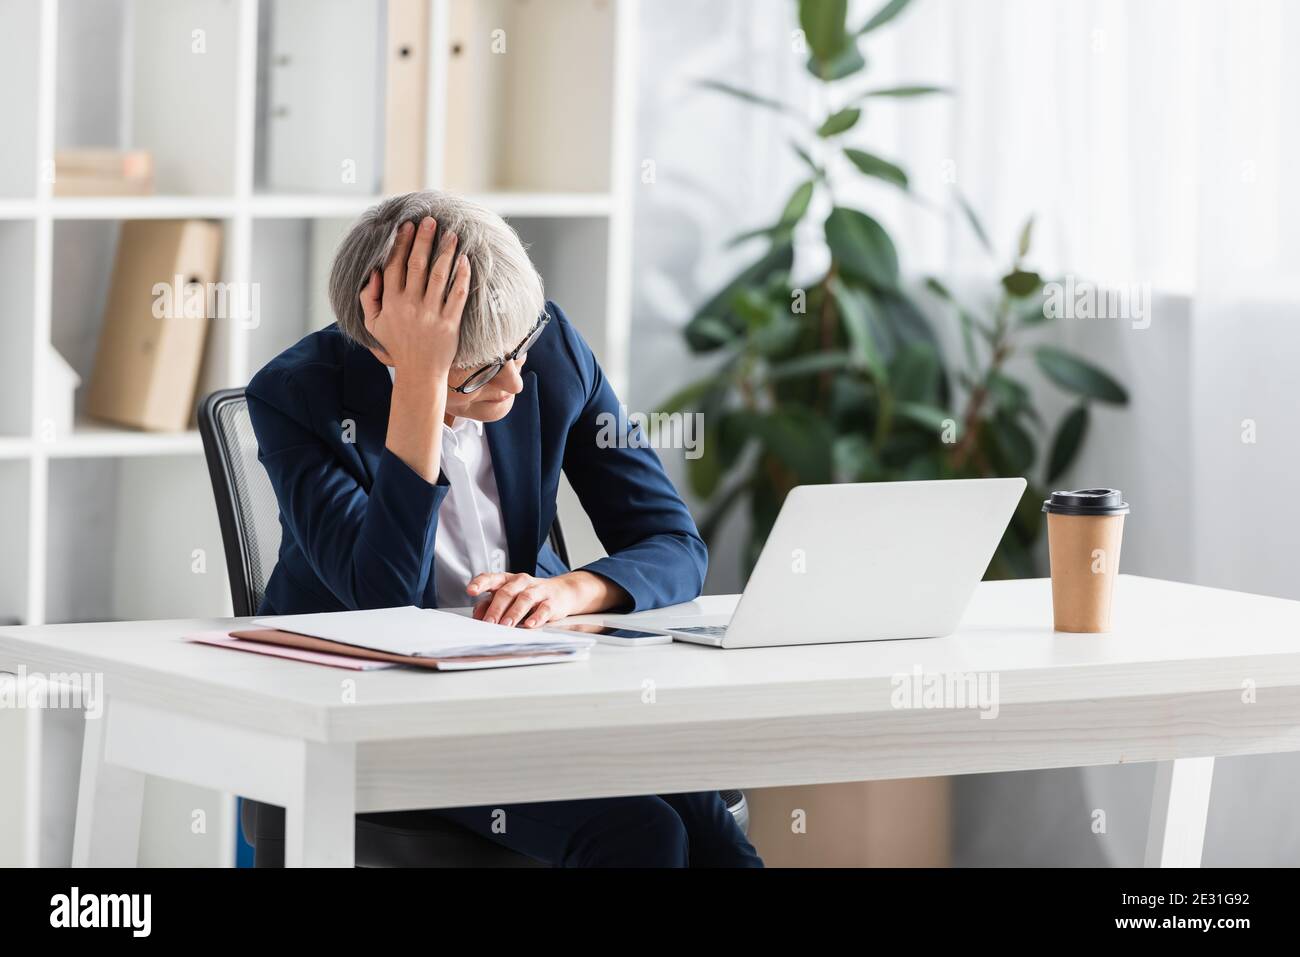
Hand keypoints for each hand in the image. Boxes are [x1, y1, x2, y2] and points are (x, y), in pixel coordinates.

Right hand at [360, 216, 469, 377]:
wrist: (419, 374)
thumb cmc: (397, 346)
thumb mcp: (374, 324)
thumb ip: (369, 298)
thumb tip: (374, 272)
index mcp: (391, 303)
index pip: (394, 265)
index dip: (401, 243)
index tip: (407, 226)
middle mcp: (410, 306)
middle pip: (417, 265)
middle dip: (423, 240)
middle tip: (430, 221)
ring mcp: (431, 314)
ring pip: (439, 276)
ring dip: (445, 252)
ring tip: (452, 234)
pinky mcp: (450, 324)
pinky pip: (457, 295)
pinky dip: (462, 276)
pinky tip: (465, 260)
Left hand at [467, 571, 623, 627]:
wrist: (562, 592)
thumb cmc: (530, 595)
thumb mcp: (509, 597)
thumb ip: (490, 604)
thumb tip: (477, 616)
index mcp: (508, 580)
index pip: (492, 578)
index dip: (481, 583)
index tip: (471, 590)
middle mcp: (522, 582)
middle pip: (507, 592)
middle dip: (497, 608)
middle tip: (489, 622)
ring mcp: (538, 591)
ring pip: (525, 599)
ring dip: (514, 613)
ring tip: (506, 625)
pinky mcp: (552, 602)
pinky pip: (544, 609)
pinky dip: (537, 617)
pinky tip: (530, 625)